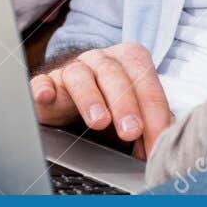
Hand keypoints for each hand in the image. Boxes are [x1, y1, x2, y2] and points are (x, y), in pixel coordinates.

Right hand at [30, 42, 172, 157]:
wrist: (69, 95)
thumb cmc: (108, 103)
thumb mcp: (132, 112)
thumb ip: (149, 124)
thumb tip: (164, 147)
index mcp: (129, 61)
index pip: (147, 85)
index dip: (155, 115)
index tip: (157, 144)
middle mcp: (101, 60)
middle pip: (116, 76)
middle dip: (126, 105)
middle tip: (131, 132)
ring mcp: (72, 68)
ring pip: (81, 76)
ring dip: (91, 99)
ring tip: (100, 122)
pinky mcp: (46, 82)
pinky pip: (43, 81)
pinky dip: (43, 88)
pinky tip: (46, 97)